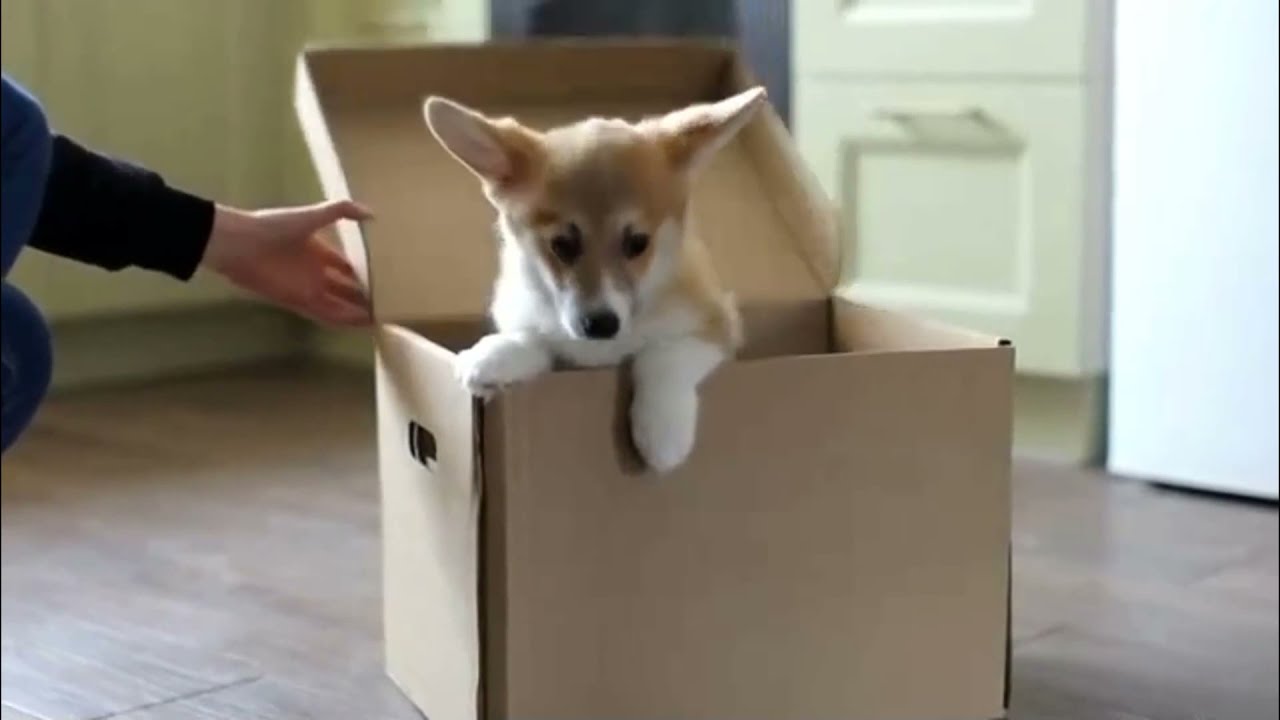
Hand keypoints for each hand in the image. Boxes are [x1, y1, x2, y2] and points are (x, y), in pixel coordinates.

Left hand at [201, 199, 373, 325]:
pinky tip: (361, 324)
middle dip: (363, 295)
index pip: (345, 266)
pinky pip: (325, 314)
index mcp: (317, 251)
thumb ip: (341, 212)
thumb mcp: (311, 215)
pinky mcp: (297, 302)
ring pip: (338, 304)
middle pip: (344, 288)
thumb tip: (373, 214)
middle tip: (389, 303)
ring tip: (381, 318)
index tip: (384, 279)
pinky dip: (342, 320)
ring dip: (356, 312)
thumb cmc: (274, 227)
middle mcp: (314, 272)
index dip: (362, 272)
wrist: (240, 244)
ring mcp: (306, 288)